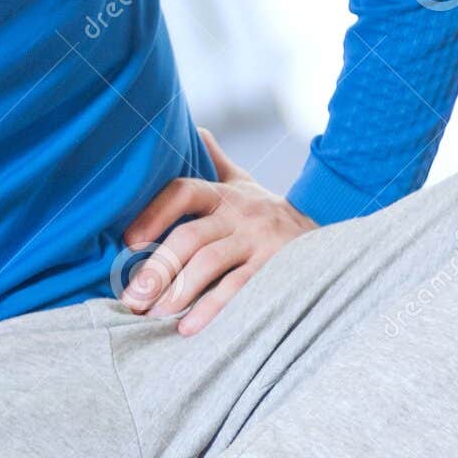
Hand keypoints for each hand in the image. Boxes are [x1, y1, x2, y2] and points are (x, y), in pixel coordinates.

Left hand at [119, 127, 316, 335]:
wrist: (330, 233)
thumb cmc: (267, 212)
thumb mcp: (243, 182)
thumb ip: (216, 160)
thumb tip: (194, 129)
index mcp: (223, 194)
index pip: (183, 192)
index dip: (153, 213)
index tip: (128, 240)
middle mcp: (239, 214)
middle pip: (190, 237)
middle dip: (156, 269)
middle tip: (131, 299)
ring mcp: (259, 241)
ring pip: (210, 263)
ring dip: (177, 291)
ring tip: (152, 314)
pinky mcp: (277, 269)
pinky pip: (239, 289)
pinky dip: (211, 309)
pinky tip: (187, 327)